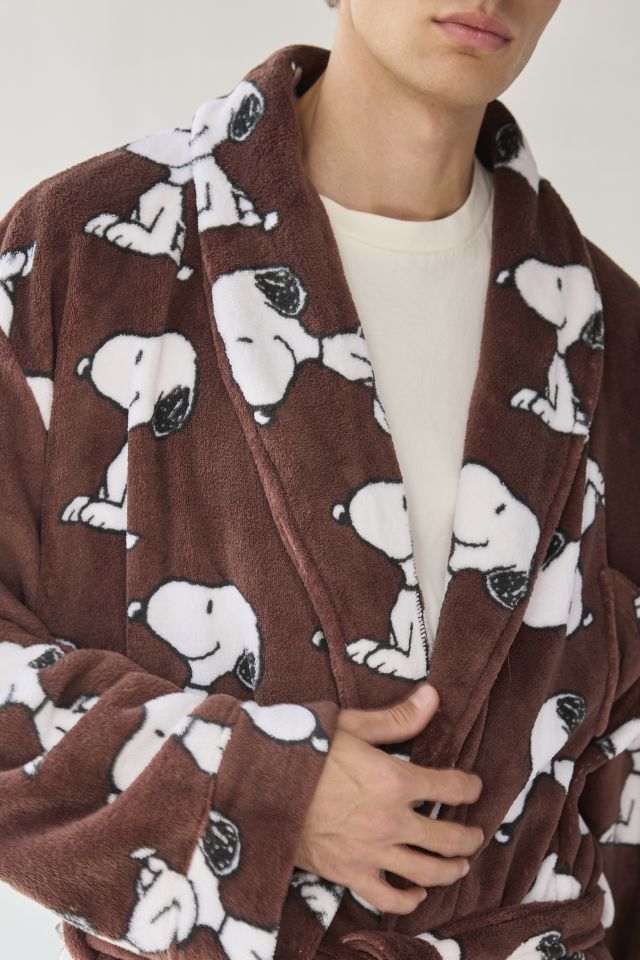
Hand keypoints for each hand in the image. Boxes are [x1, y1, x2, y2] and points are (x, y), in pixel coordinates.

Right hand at [294, 683, 483, 914]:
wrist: (258, 784)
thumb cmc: (303, 749)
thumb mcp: (351, 725)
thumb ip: (397, 718)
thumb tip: (433, 696)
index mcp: (395, 780)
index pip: (451, 788)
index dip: (469, 787)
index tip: (473, 786)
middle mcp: (390, 821)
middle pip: (448, 837)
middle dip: (468, 836)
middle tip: (474, 834)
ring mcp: (371, 852)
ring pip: (427, 872)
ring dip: (450, 870)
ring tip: (459, 866)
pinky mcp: (348, 874)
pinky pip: (388, 899)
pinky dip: (408, 899)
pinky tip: (416, 892)